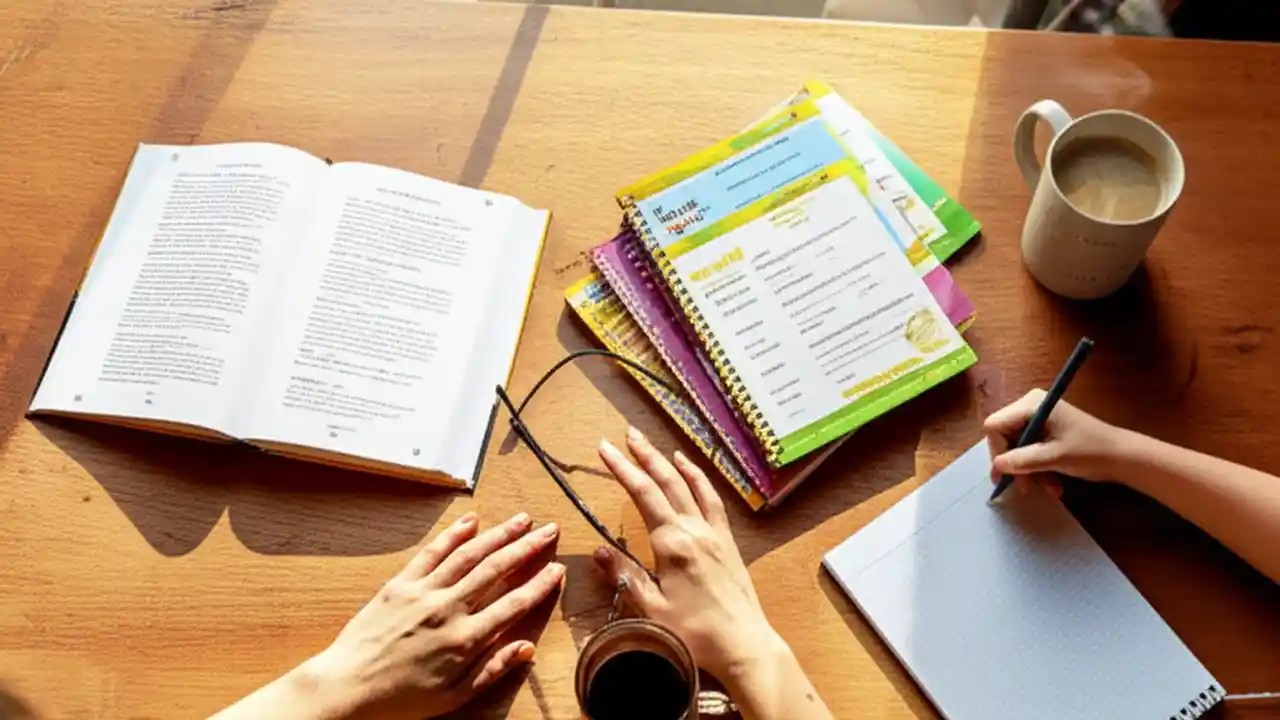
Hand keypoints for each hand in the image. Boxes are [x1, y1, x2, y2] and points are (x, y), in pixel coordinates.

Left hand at [302, 512, 564, 719]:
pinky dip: (452, 534)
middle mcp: (447, 609)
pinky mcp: (400, 584)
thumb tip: (526, 648)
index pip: (514, 603)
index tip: (557, 569)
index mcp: (465, 640)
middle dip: (526, 547)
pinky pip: (431, 553)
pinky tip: (471, 521)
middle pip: (496, 569)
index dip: (540, 584)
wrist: (348, 688)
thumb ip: (492, 669)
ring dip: (497, 533)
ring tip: (520, 519)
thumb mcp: (453, 697)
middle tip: (549, 530)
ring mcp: (422, 593)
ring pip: (468, 554)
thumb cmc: (400, 699)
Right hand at [594, 428, 783, 680]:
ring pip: (690, 485)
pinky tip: (691, 470)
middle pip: (666, 481)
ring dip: (669, 462)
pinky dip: (700, 479)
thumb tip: (600, 550)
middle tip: (626, 434)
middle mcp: (694, 530)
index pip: (642, 494)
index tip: (605, 449)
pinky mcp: (727, 541)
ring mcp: (714, 533)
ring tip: (653, 444)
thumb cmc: (696, 633)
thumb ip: (625, 576)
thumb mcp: (652, 609)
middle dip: (644, 455)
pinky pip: (712, 500)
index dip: (622, 469)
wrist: (744, 644)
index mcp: (672, 544)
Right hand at [984, 389, 1123, 494]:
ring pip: (1016, 449)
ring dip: (1029, 472)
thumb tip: (997, 467)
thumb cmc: (1091, 451)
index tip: (1007, 475)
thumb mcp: (1054, 457)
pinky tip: (1053, 484)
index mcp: (1031, 405)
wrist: (1122, 457)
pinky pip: (1029, 452)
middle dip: (1015, 465)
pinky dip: (1038, 470)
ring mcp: (1039, 420)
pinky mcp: (1046, 433)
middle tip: (1023, 488)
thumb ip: (1023, 461)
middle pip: (1004, 438)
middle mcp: (1031, 408)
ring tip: (1046, 488)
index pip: (995, 426)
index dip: (997, 451)